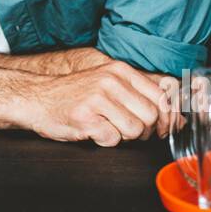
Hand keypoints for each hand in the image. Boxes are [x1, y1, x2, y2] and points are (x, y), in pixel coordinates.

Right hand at [14, 63, 179, 146]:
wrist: (36, 98)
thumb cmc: (74, 95)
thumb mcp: (107, 84)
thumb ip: (137, 93)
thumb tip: (174, 115)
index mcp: (119, 70)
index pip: (160, 95)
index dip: (163, 116)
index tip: (156, 126)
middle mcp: (110, 81)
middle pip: (150, 116)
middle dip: (141, 130)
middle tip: (124, 128)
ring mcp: (97, 98)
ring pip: (134, 130)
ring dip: (123, 136)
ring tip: (106, 127)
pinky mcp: (86, 117)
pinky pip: (112, 140)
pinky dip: (104, 141)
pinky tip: (92, 130)